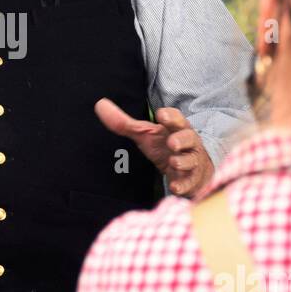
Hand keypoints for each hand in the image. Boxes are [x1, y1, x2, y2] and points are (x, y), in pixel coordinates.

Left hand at [95, 99, 213, 197]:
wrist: (190, 170)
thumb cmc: (165, 147)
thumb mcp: (145, 135)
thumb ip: (123, 123)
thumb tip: (99, 104)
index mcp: (175, 128)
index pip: (176, 118)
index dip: (170, 117)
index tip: (161, 115)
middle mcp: (187, 143)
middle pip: (189, 137)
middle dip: (182, 139)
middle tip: (172, 142)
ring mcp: (191, 162)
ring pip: (191, 160)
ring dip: (182, 161)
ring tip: (173, 161)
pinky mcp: (191, 180)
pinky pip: (189, 183)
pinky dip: (183, 185)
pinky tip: (175, 187)